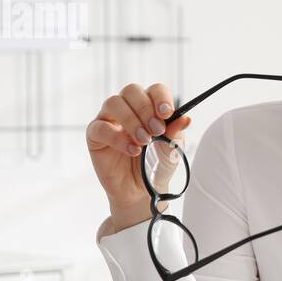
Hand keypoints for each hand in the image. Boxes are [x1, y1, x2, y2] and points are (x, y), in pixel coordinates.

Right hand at [86, 82, 191, 228]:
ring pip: (113, 103)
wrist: (143, 190)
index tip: (167, 113)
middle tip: (156, 131)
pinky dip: (118, 138)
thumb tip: (186, 118)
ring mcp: (109, 120)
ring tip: (144, 141)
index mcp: (149, 107)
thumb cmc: (156, 164)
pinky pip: (100, 127)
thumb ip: (176, 132)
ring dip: (131, 120)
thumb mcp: (171, 149)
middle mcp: (128, 109)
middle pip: (131, 90)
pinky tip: (132, 150)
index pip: (153, 90)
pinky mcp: (95, 136)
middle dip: (146, 109)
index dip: (160, 97)